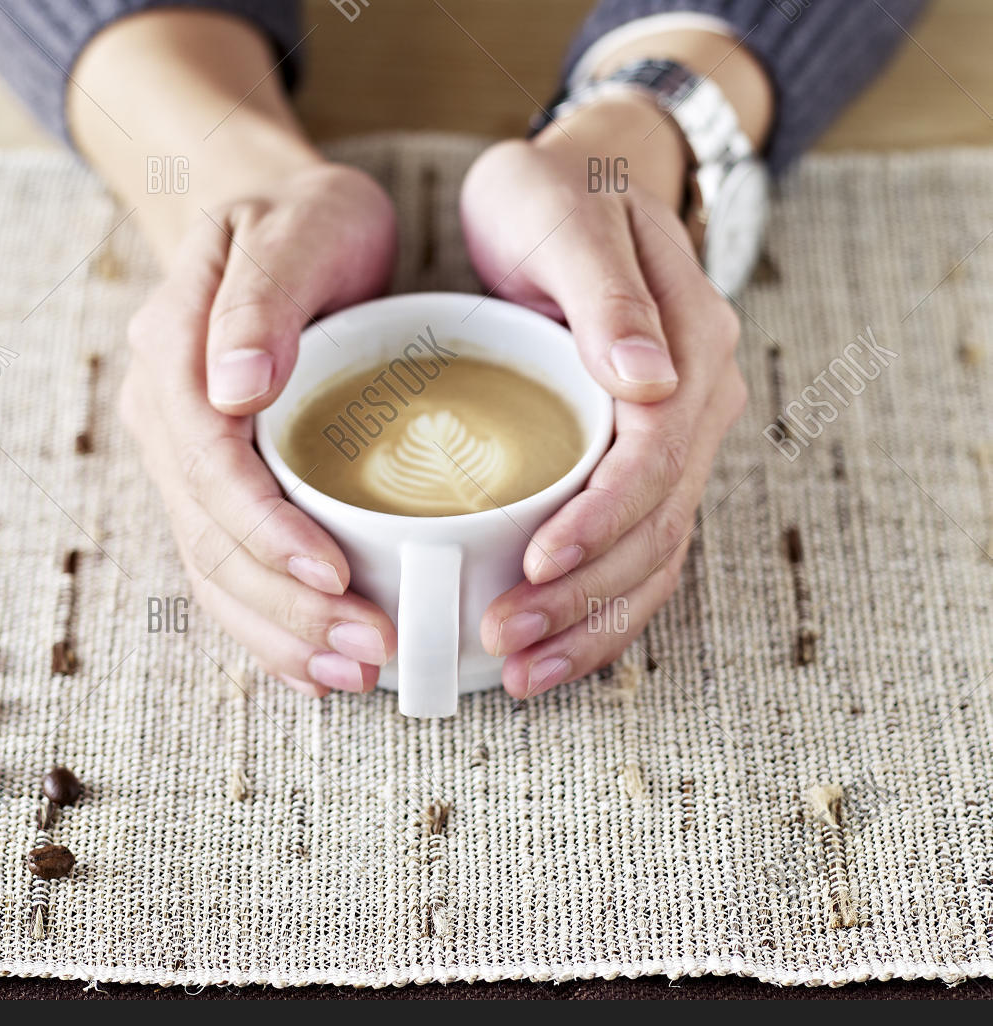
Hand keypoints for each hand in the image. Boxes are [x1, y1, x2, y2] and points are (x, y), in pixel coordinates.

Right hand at [119, 161, 400, 695]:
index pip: (208, 460)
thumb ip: (261, 297)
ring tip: (354, 671)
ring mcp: (181, 457)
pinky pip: (225, 566)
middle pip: (208, 533)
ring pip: (212, 565)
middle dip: (285, 603)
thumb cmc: (299, 218)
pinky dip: (267, 621)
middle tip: (369, 647)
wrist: (272, 222)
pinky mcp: (210, 485)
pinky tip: (315, 664)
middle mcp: (163, 414)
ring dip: (279, 630)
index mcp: (173, 352)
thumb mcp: (294, 225)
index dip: (265, 527)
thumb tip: (234, 385)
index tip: (334, 572)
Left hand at [459, 97, 747, 696]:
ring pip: (652, 557)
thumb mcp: (569, 218)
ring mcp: (674, 443)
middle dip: (581, 594)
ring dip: (590, 621)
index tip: (536, 564)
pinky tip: (547, 651)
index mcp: (689, 353)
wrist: (583, 182)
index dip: (599, 521)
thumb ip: (606, 294)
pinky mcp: (640, 466)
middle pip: (655, 526)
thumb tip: (645, 378)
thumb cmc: (560, 194)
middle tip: (505, 635)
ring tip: (521, 668)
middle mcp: (695, 408)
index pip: (653, 459)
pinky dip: (597, 609)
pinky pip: (636, 553)